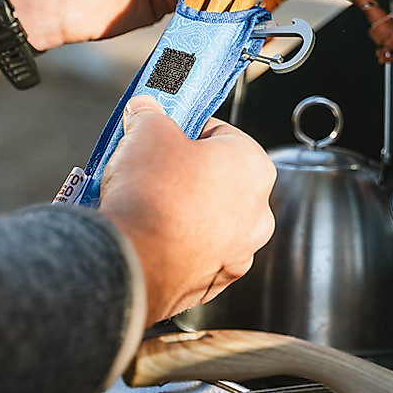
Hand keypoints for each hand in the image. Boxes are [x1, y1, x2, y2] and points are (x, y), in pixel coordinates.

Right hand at [97, 96, 276, 325]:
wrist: (135, 261)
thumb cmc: (154, 196)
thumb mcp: (147, 131)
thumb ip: (150, 115)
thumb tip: (145, 110)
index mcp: (253, 166)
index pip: (221, 133)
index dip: (186, 130)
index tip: (165, 132)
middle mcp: (257, 212)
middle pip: (217, 178)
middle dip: (185, 172)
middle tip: (152, 167)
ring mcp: (238, 252)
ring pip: (209, 219)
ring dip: (183, 210)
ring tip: (147, 204)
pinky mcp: (213, 282)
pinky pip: (195, 253)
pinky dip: (176, 244)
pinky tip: (150, 235)